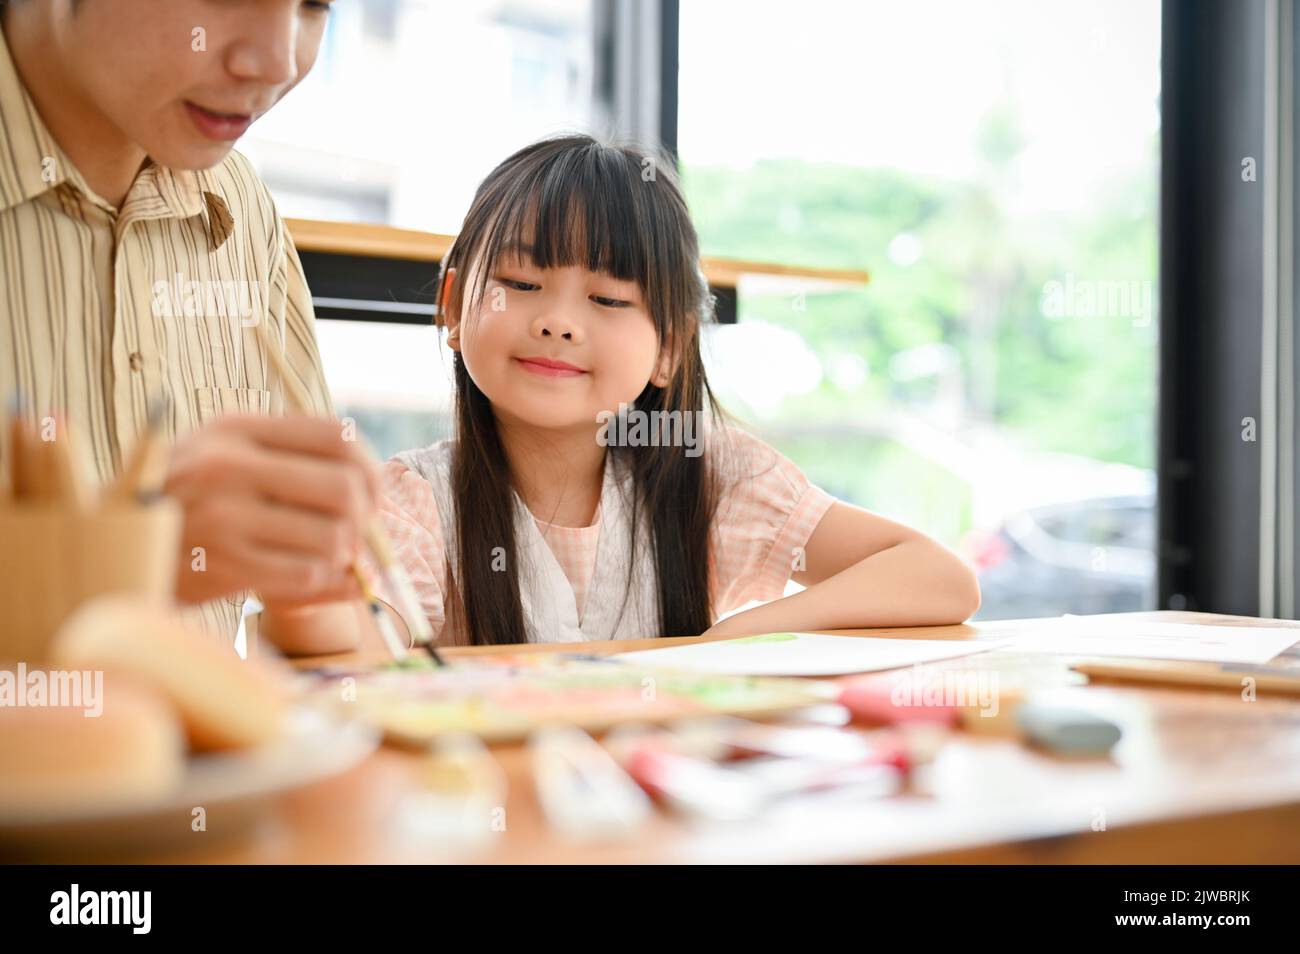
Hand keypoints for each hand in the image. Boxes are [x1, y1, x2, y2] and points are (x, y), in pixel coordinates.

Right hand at [163, 414, 379, 607]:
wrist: (117, 546)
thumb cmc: (188, 498)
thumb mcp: (225, 453)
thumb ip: (289, 456)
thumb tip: (371, 483)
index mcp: (237, 429)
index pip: (337, 436)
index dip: (370, 467)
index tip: (371, 491)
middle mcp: (229, 467)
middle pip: (344, 489)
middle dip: (365, 517)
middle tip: (357, 531)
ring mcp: (224, 517)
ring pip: (334, 538)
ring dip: (344, 554)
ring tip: (326, 554)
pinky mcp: (224, 565)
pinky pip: (309, 575)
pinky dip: (324, 580)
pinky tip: (308, 575)